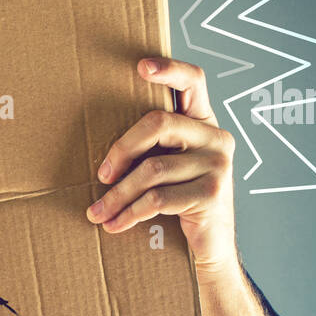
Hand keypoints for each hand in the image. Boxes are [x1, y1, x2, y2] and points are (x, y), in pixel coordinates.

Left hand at [86, 57, 238, 278]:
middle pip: (159, 123)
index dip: (169, 69)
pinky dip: (129, 213)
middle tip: (102, 174)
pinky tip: (115, 224)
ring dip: (117, 195)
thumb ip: (153, 148)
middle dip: (121, 149)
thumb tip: (101, 151)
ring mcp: (218, 165)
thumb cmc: (180, 204)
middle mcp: (217, 138)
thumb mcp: (168, 168)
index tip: (140, 67)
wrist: (210, 248)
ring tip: (97, 212)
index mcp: (204, 123)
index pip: (194, 81)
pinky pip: (157, 199)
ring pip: (152, 170)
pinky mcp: (211, 194)